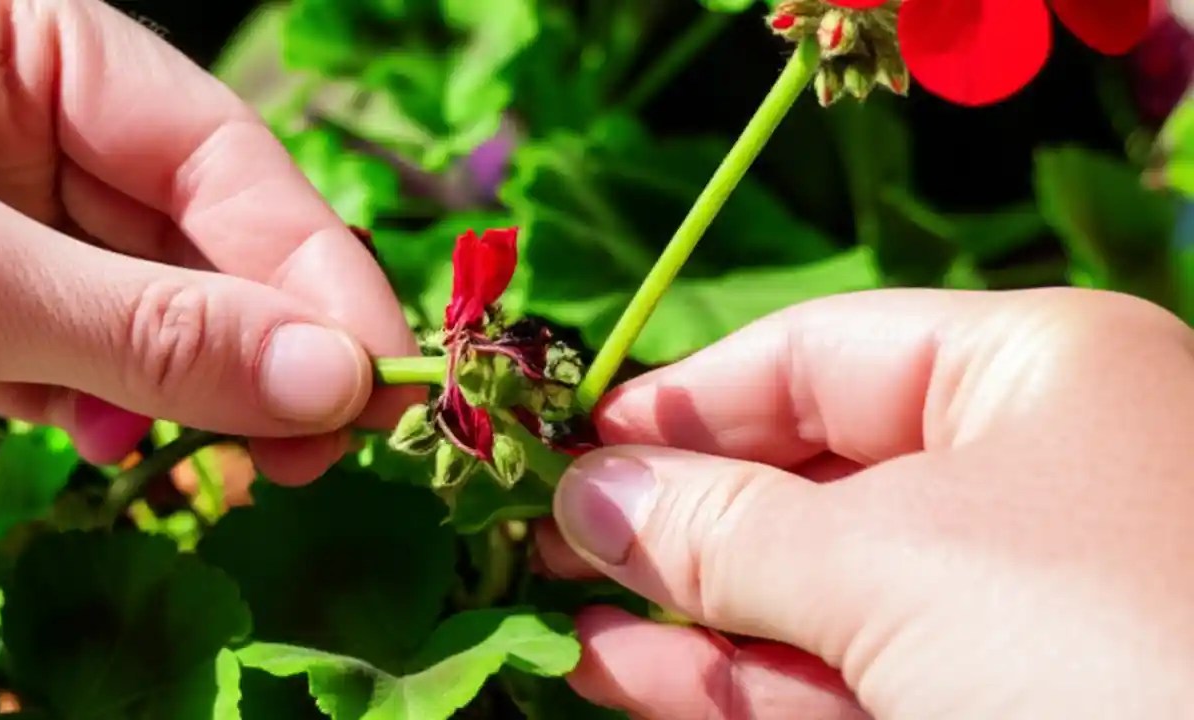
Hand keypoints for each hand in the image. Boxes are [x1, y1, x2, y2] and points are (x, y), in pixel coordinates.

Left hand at [0, 0, 420, 483]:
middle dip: (255, 348)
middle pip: (196, 237)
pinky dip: (95, 404)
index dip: (314, 272)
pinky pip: (73, 349)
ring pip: (144, 305)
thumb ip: (146, 329)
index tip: (382, 378)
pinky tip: (103, 441)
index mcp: (29, 41)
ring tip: (226, 462)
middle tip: (322, 445)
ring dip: (181, 389)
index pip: (221, 155)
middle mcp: (25, 114)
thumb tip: (334, 384)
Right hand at [537, 288, 1193, 718]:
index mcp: (1032, 377)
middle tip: (537, 531)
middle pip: (799, 477)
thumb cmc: (1097, 645)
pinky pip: (824, 680)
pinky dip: (719, 678)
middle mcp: (1021, 480)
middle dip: (668, 513)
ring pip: (803, 593)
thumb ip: (724, 525)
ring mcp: (1000, 608)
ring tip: (547, 604)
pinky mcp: (979, 709)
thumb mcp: (892, 561)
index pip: (816, 356)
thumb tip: (587, 491)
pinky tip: (614, 669)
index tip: (568, 440)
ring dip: (676, 607)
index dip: (683, 398)